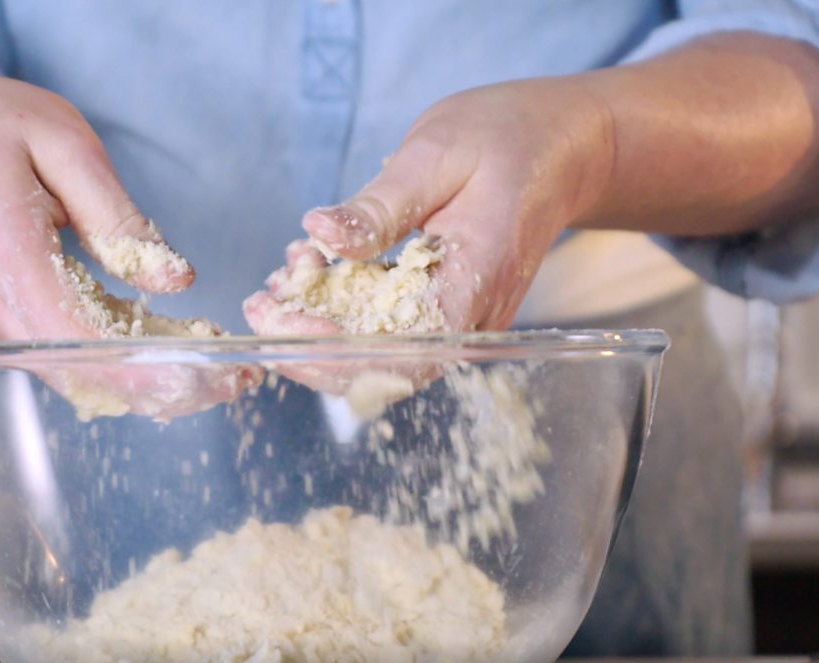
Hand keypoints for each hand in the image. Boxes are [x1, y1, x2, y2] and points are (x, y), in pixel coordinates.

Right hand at [0, 41, 251, 418]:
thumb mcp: (63, 143)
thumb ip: (120, 217)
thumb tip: (177, 283)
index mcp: (7, 255)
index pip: (82, 340)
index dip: (151, 369)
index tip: (213, 375)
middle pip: (84, 374)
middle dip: (166, 387)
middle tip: (239, 377)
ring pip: (80, 375)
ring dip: (151, 381)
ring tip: (223, 370)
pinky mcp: (11, 318)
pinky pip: (70, 355)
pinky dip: (126, 361)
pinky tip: (178, 349)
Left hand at [248, 77, 613, 335]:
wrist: (561, 145)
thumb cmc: (505, 138)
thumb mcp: (436, 154)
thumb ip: (379, 205)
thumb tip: (320, 232)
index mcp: (476, 280)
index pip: (400, 348)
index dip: (332, 348)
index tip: (281, 317)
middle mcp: (471, 317)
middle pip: (382, 369)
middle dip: (308, 345)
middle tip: (257, 303)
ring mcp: (460, 320)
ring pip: (379, 355)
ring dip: (319, 328)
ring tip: (280, 276)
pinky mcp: (444, 310)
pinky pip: (387, 331)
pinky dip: (340, 311)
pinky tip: (311, 269)